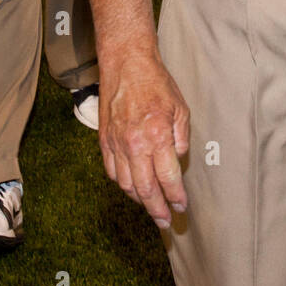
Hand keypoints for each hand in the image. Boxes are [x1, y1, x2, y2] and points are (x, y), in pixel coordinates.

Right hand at [99, 49, 189, 227]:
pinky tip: (131, 187)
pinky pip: (111, 171)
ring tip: (151, 207)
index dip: (176, 197)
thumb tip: (177, 160)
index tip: (182, 207)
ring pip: (126, 184)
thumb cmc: (156, 83)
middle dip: (157, 209)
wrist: (125, 63)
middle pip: (145, 189)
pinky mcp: (104, 140)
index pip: (168, 178)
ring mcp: (116, 144)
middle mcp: (134, 144)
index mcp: (156, 136)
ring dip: (139, 200)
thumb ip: (181, 138)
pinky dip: (122, 184)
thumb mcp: (181, 108)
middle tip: (166, 222)